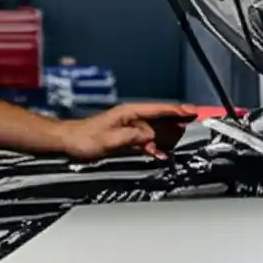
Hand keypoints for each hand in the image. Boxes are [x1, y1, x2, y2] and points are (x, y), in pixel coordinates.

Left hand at [60, 102, 197, 161]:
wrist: (67, 141)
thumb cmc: (82, 138)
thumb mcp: (109, 139)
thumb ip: (132, 137)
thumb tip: (150, 136)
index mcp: (128, 113)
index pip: (158, 109)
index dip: (177, 110)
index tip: (194, 111)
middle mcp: (130, 117)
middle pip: (161, 118)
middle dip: (178, 122)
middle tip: (195, 126)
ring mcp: (128, 126)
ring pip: (155, 130)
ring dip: (167, 137)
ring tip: (180, 142)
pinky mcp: (125, 136)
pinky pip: (145, 139)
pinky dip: (154, 146)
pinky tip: (159, 153)